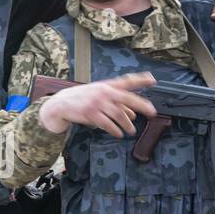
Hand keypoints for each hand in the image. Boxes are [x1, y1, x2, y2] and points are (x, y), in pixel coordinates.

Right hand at [39, 73, 156, 135]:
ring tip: (131, 131)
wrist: (62, 104)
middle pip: (127, 98)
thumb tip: (133, 114)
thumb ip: (116, 103)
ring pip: (118, 115)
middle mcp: (104, 92)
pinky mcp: (90, 113)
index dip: (140, 80)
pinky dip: (115, 130)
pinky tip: (118, 134)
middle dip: (142, 105)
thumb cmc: (82, 99)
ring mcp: (97, 102)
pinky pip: (107, 124)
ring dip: (127, 124)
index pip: (126, 81)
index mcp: (107, 85)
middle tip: (152, 113)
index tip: (153, 80)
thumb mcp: (99, 95)